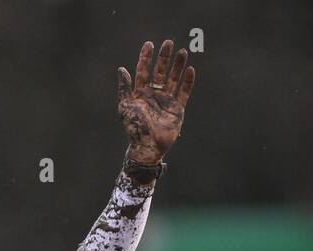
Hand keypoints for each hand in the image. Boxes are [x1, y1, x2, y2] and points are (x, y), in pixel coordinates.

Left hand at [116, 39, 194, 164]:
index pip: (143, 71)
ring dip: (177, 65)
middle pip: (160, 72)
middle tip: (168, 43)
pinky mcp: (177, 108)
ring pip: (173, 79)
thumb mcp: (125, 105)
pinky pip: (183, 92)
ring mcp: (166, 100)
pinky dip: (187, 81)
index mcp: (140, 93)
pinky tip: (190, 70)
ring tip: (182, 51)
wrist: (146, 145)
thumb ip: (124, 87)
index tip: (149, 44)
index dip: (146, 58)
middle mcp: (154, 94)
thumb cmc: (133, 127)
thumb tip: (122, 69)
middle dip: (164, 58)